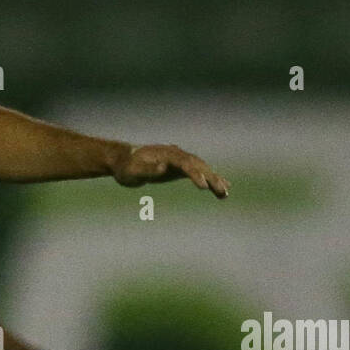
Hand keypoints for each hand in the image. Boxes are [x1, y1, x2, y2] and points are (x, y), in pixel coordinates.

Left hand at [112, 143, 229, 197]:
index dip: (195, 174)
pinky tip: (222, 189)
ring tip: (225, 194)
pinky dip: (210, 180)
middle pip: (198, 166)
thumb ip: (147, 169)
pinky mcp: (179, 169)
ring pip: (202, 169)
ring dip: (214, 181)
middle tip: (222, 192)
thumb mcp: (133, 171)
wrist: (124, 162)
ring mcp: (180, 161)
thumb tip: (163, 167)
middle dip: (211, 178)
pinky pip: (198, 174)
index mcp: (167, 154)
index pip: (185, 164)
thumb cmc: (127, 168)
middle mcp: (177, 155)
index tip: (202, 186)